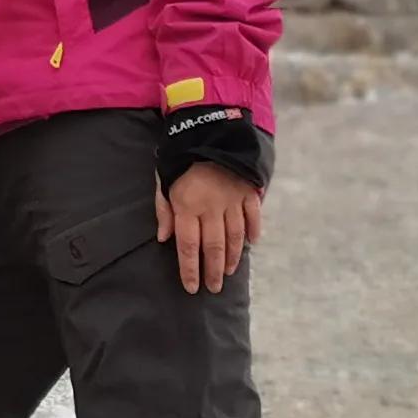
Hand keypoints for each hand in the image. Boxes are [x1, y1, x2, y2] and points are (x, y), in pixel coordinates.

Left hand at [155, 165, 263, 294]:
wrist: (209, 128)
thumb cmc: (182, 158)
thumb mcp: (164, 181)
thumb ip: (164, 210)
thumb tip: (163, 238)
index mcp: (187, 206)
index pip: (188, 246)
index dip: (190, 269)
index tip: (192, 287)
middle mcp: (211, 208)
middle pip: (213, 247)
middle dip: (213, 271)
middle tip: (214, 288)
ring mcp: (232, 200)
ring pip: (234, 236)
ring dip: (232, 257)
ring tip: (229, 272)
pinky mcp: (248, 191)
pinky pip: (253, 216)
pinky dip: (254, 231)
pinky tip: (252, 244)